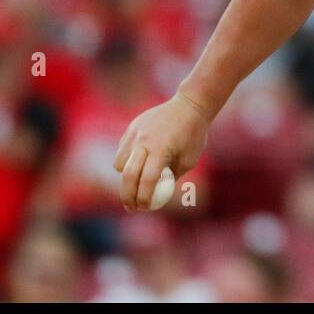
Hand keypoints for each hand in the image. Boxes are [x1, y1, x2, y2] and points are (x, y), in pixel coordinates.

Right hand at [114, 92, 209, 211]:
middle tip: (131, 208)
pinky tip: (140, 162)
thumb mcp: (188, 160)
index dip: (144, 198)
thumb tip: (158, 196)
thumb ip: (171, 176)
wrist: (189, 105)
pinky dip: (128, 160)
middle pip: (128, 175)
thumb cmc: (194, 136)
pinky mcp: (131, 128)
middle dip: (128, 196)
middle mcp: (144, 141)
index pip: (147, 180)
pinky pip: (123, 150)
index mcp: (162, 149)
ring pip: (120, 163)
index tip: (145, 208)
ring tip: (137, 182)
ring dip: (126, 177)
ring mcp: (135, 133)